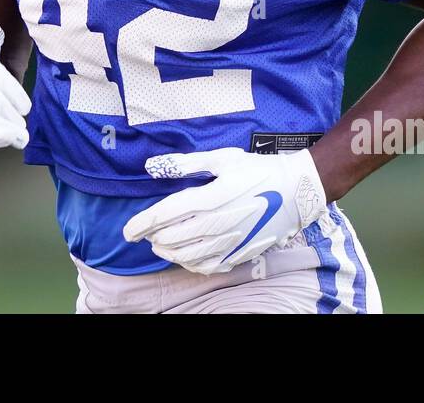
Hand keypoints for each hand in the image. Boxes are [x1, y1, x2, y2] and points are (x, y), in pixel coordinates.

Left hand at [122, 147, 327, 274]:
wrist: (295, 191)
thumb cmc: (257, 170)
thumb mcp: (222, 158)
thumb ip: (185, 163)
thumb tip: (152, 165)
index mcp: (211, 197)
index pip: (166, 215)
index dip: (143, 224)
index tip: (128, 230)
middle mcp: (219, 223)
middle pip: (173, 239)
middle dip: (153, 238)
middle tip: (145, 233)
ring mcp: (231, 242)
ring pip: (188, 256)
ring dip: (168, 253)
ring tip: (160, 246)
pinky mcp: (241, 253)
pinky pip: (208, 266)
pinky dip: (190, 265)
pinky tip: (185, 257)